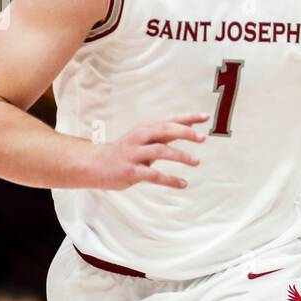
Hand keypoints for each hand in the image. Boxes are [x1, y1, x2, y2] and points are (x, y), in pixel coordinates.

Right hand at [90, 113, 208, 189]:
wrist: (95, 165)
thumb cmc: (126, 151)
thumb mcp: (144, 138)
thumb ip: (165, 133)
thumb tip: (191, 126)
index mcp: (145, 128)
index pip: (169, 120)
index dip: (188, 117)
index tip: (205, 117)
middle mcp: (139, 138)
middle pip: (165, 130)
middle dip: (185, 133)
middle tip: (202, 138)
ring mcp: (134, 154)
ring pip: (160, 151)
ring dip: (180, 156)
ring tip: (196, 161)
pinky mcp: (131, 171)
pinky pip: (154, 175)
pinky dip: (170, 179)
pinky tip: (183, 183)